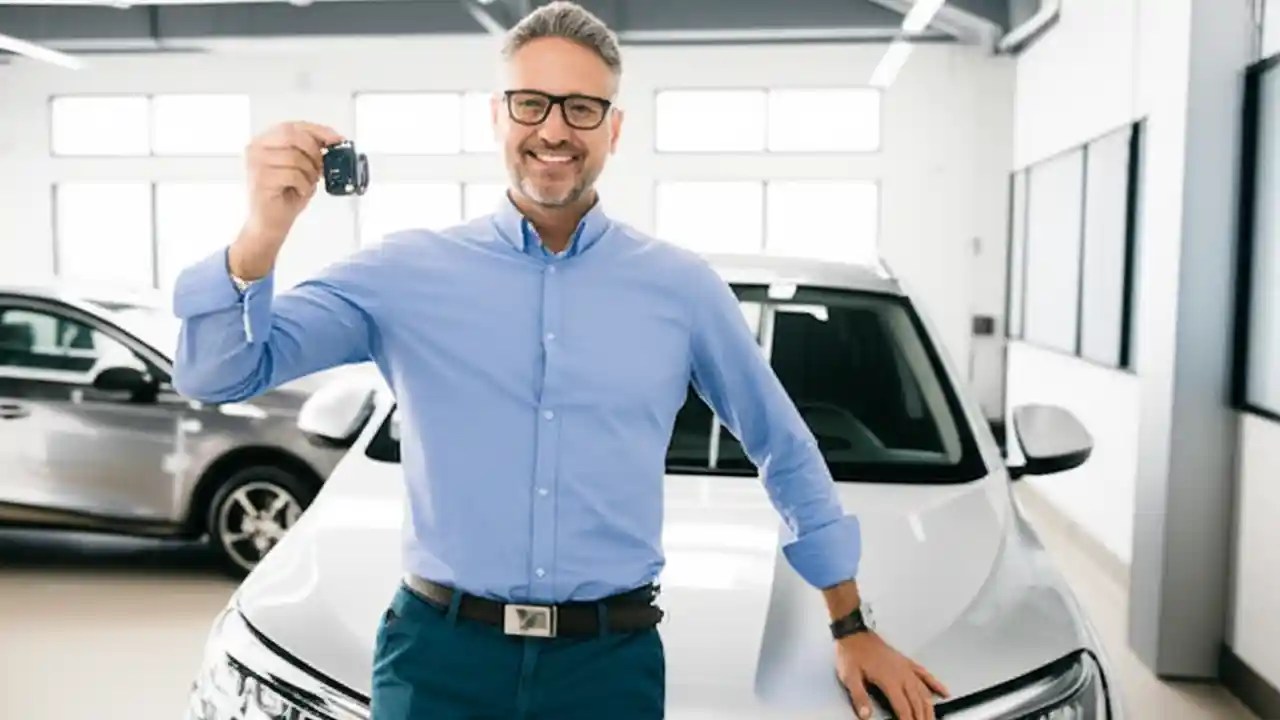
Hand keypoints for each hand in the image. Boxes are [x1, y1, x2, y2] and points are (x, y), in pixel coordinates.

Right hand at [232, 121, 345, 278]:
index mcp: (265, 141)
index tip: (336, 139)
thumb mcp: (302, 167)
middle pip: (293, 136)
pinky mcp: (260, 179)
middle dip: (314, 152)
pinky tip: (298, 192)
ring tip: (305, 184)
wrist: (270, 223)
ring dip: (309, 173)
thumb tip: (333, 141)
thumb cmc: (285, 195)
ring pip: (295, 157)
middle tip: (320, 168)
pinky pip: (293, 175)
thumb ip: (311, 152)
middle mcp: (256, 148)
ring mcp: (255, 163)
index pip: (293, 126)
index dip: (318, 130)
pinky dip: (303, 185)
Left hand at [836, 631, 948, 719]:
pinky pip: (925, 675)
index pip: (903, 708)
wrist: (854, 633)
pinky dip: (936, 685)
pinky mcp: (906, 662)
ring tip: (932, 719)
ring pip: (924, 692)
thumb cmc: (851, 653)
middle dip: (921, 718)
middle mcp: (901, 674)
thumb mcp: (850, 677)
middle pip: (917, 702)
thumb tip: (865, 715)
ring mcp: (906, 668)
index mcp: (889, 680)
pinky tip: (944, 692)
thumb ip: (859, 697)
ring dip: (929, 708)